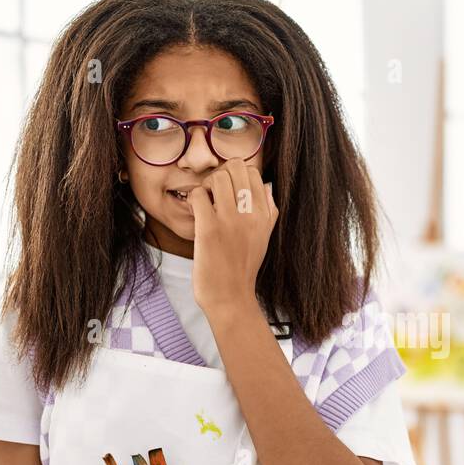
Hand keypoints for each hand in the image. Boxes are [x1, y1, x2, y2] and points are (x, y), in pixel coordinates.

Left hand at [189, 157, 278, 319]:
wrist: (230, 297)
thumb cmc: (243, 268)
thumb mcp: (264, 238)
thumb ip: (269, 211)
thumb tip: (268, 186)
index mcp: (265, 215)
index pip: (253, 172)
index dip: (236, 175)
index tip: (228, 192)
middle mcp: (251, 215)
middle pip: (236, 167)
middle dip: (221, 175)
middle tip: (215, 195)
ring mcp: (231, 221)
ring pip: (217, 177)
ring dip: (207, 186)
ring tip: (206, 204)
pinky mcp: (209, 229)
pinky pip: (199, 194)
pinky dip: (194, 199)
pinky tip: (196, 213)